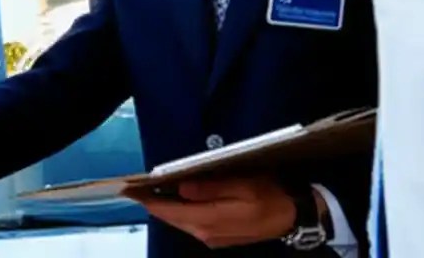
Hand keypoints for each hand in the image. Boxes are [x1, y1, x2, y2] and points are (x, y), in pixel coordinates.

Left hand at [121, 177, 296, 248]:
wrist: (292, 216)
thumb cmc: (268, 195)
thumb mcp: (241, 185)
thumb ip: (209, 188)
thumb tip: (181, 188)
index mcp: (210, 220)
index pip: (169, 212)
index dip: (149, 201)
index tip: (131, 190)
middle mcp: (206, 233)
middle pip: (171, 218)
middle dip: (154, 203)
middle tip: (137, 187)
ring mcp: (211, 237)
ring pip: (180, 221)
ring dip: (167, 207)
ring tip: (152, 190)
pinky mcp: (217, 236)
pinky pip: (191, 223)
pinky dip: (181, 212)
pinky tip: (178, 199)